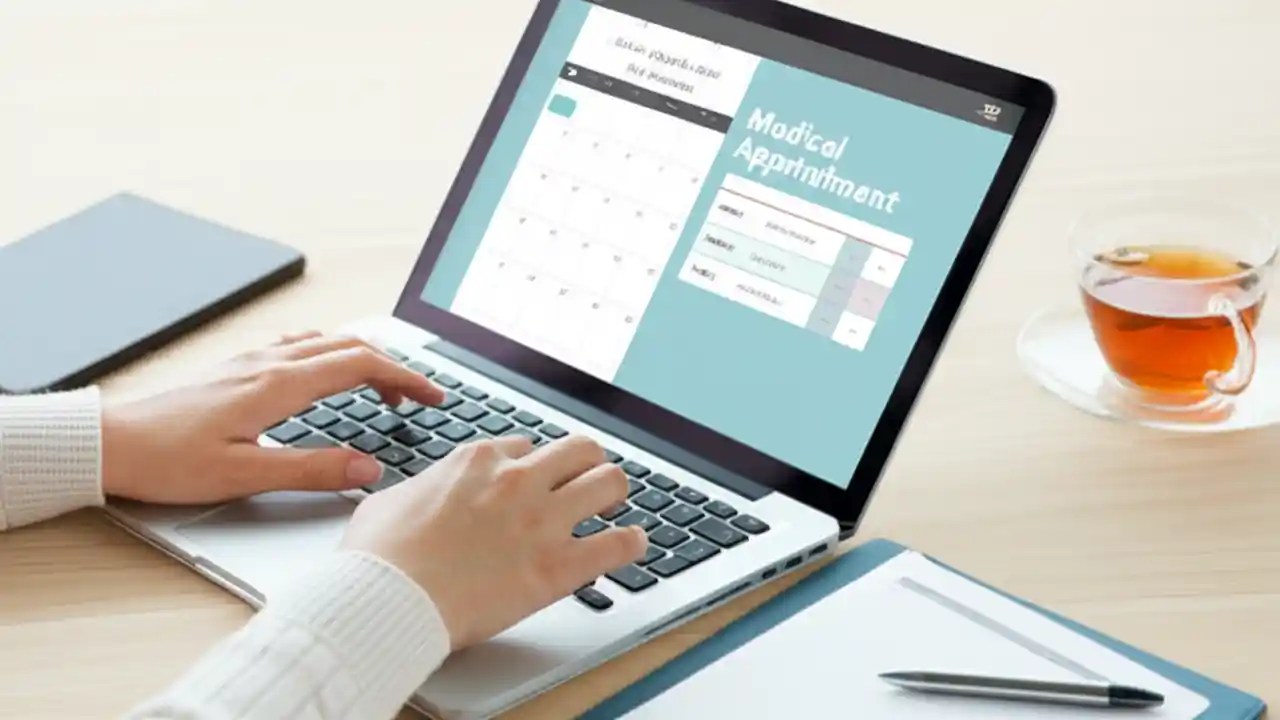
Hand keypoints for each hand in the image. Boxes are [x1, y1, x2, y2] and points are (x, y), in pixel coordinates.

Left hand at [102, 331, 443, 503]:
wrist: (108, 442)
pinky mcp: (237, 370)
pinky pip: (299, 347)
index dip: (406, 378)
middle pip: (351, 346)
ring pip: (326, 342)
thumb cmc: (167, 461)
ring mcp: (251, 361)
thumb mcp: (246, 476)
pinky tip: (324, 376)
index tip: (434, 397)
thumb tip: (368, 471)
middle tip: (419, 399)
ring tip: (381, 390)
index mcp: (279, 385)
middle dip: (394, 368)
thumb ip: (312, 471)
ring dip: (363, 359)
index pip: (362, 364)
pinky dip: (330, 356)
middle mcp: (269, 364)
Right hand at [340, 434, 646, 648]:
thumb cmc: (381, 558)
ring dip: (615, 493)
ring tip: (614, 506)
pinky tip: (634, 544)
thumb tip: (418, 494)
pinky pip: (619, 542)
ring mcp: (542, 520)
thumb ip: (420, 490)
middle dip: (587, 463)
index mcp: (477, 461)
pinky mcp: (559, 565)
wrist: (390, 598)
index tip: (535, 480)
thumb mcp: (389, 501)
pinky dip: (633, 542)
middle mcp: (517, 480)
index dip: (533, 464)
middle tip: (588, 481)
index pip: (525, 446)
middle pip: (580, 449)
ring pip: (609, 482)